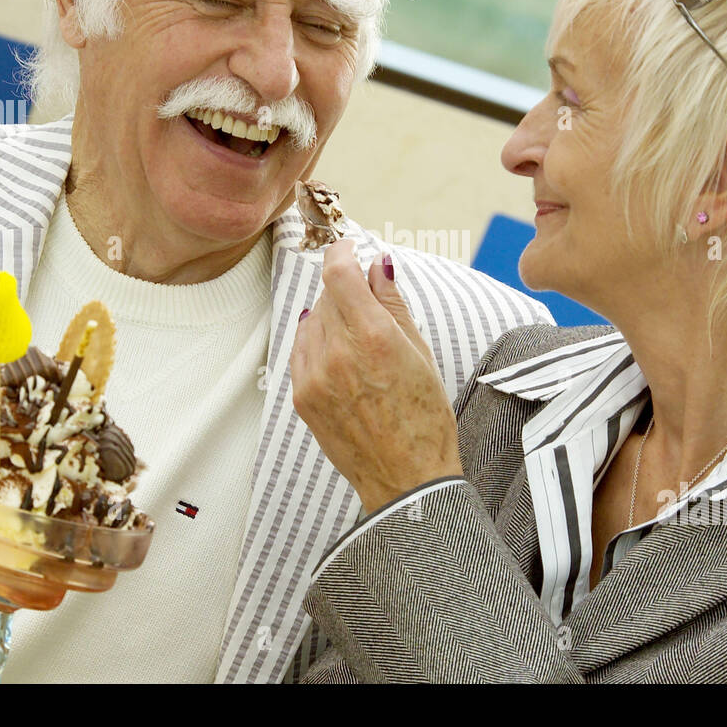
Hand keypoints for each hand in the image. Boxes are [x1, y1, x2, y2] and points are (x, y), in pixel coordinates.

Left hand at [290, 241, 461, 513]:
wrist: (406, 479)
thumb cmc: (425, 418)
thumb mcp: (420, 353)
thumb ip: (393, 303)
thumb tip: (378, 263)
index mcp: (374, 337)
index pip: (339, 273)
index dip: (341, 251)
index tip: (347, 247)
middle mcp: (338, 353)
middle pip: (327, 295)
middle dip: (345, 289)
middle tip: (367, 301)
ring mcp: (314, 377)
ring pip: (312, 320)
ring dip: (331, 316)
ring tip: (360, 339)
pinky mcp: (302, 397)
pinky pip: (301, 350)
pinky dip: (317, 342)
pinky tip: (341, 355)